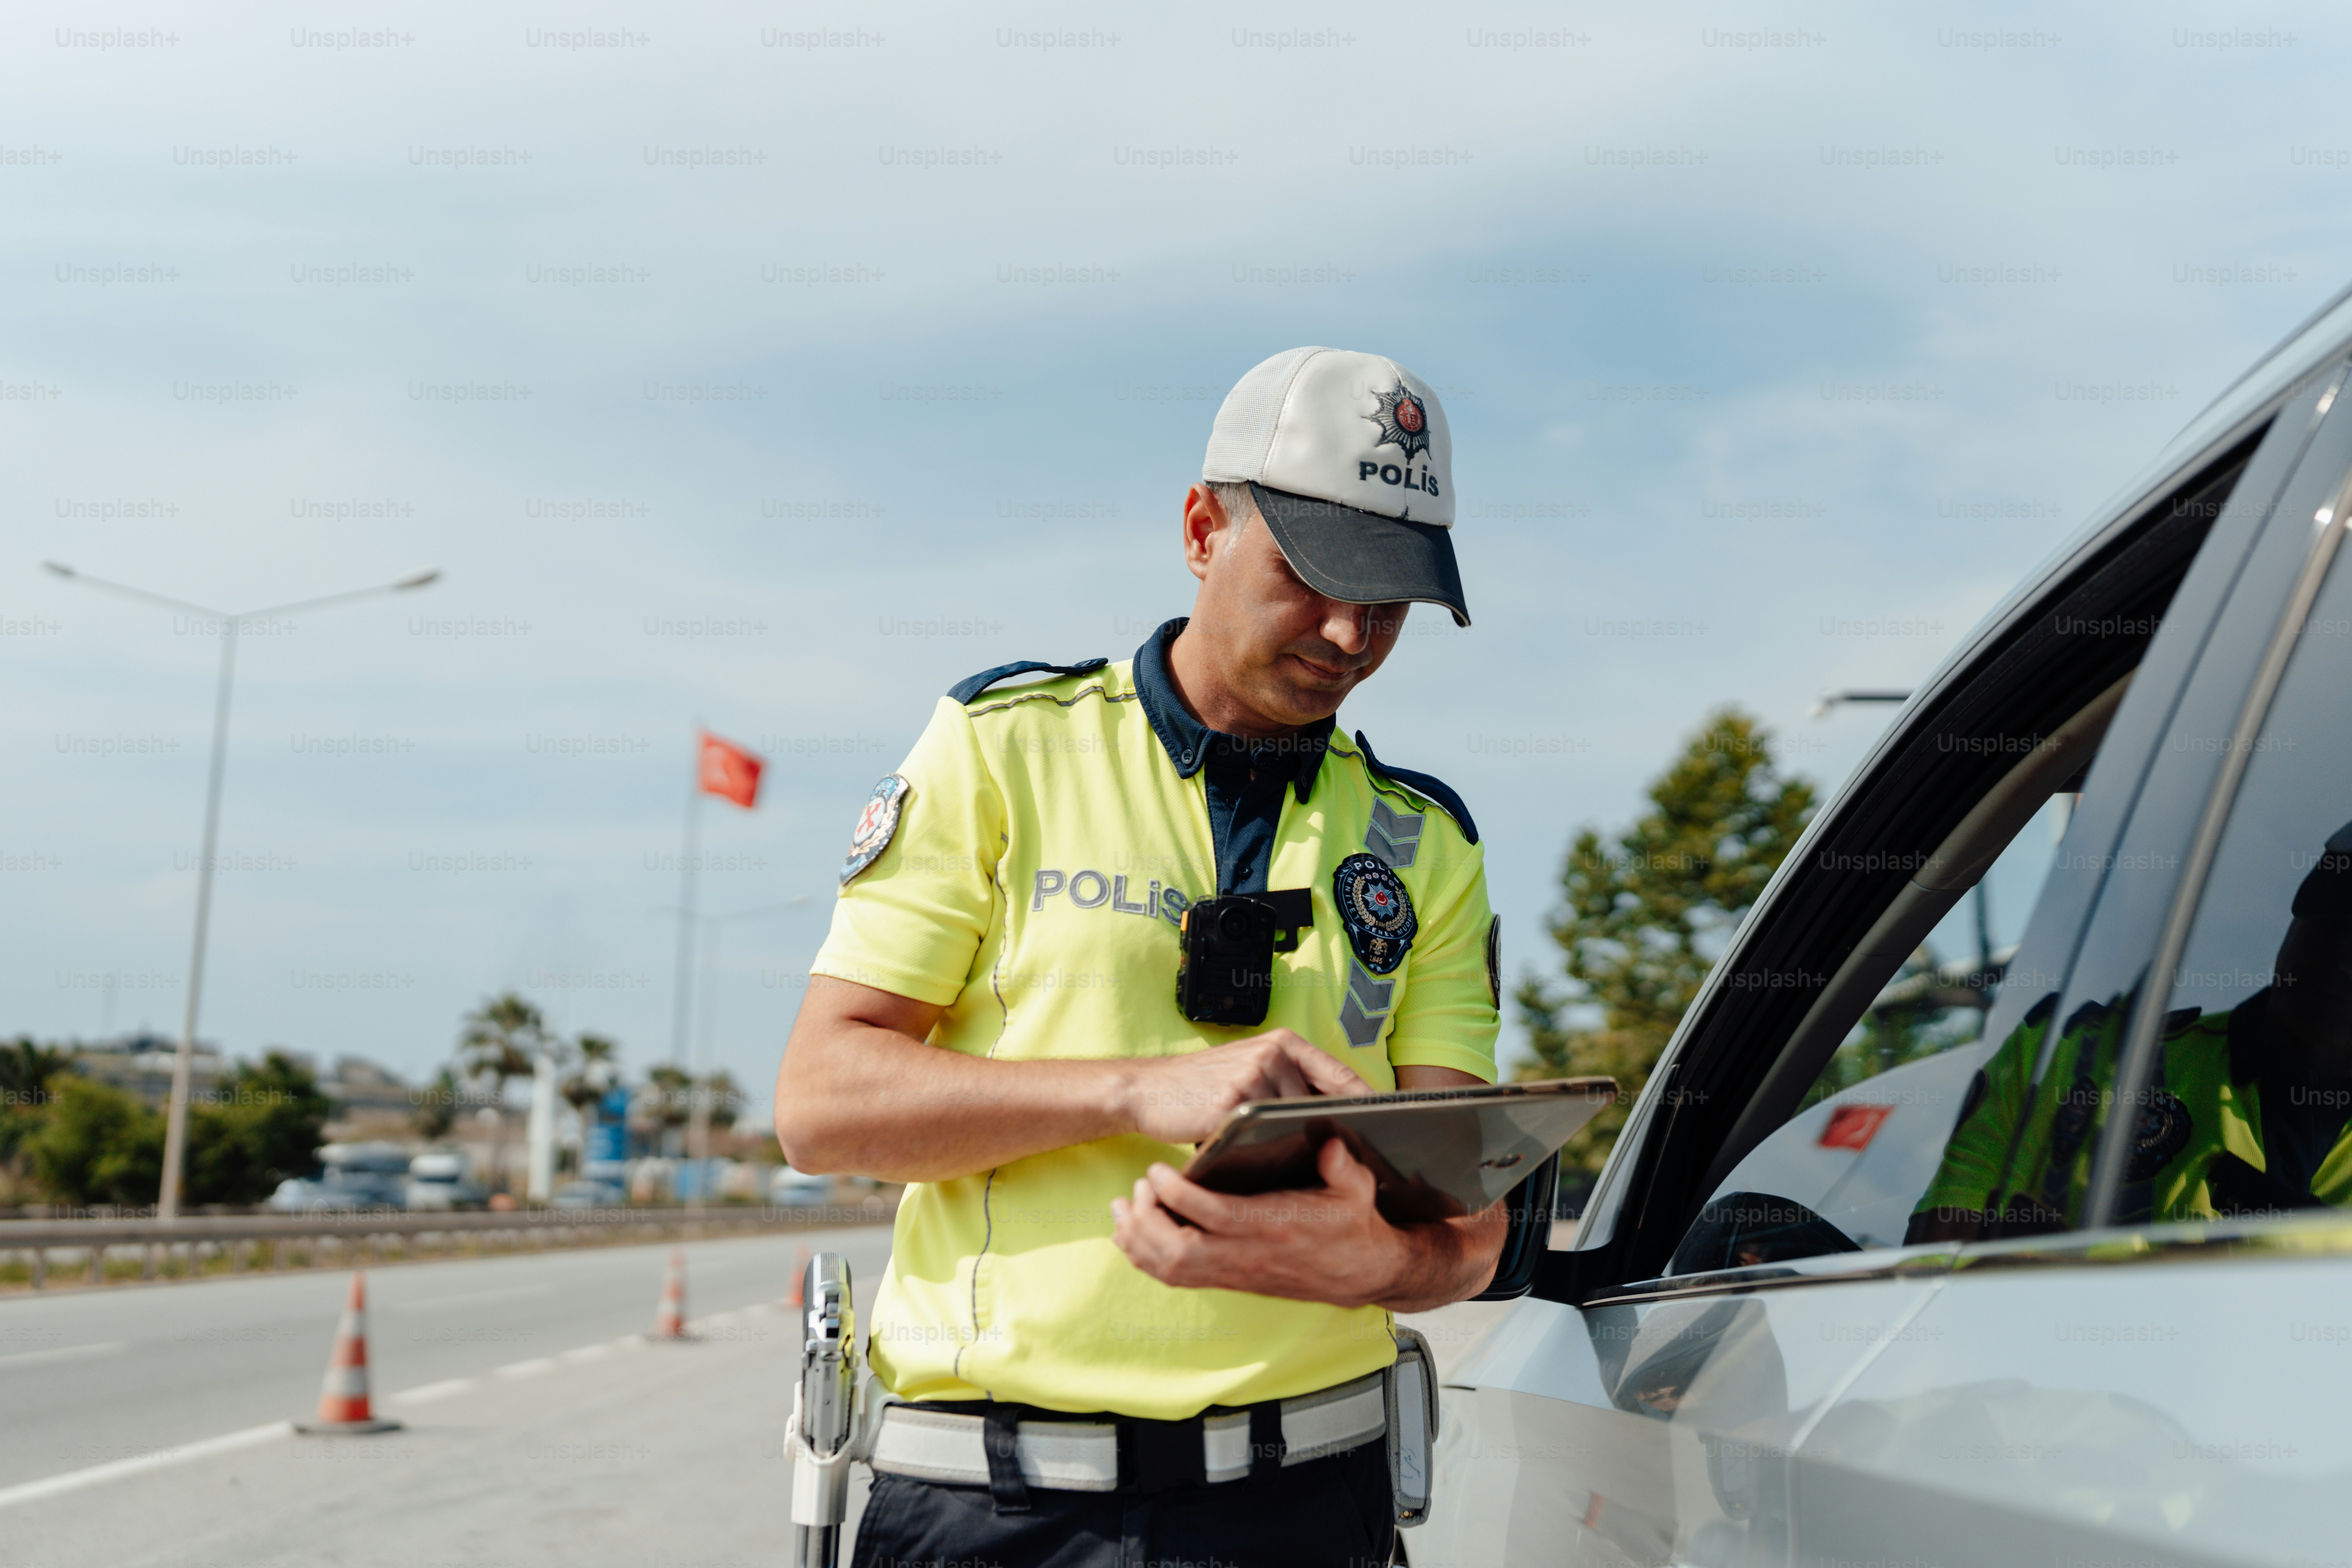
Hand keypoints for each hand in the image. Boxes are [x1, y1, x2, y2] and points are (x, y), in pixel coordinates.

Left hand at [1110, 1136, 1411, 1308]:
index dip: (1178, 1195)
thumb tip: (1329, 1141)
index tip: (1156, 1170)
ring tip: (1123, 1208)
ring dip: (1139, 1241)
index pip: (1214, 1215)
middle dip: (1147, 1219)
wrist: (1361, 1273)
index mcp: (1273, 1227)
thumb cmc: (1353, 1226)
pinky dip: (1148, 1259)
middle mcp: (1248, 1254)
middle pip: (1178, 1249)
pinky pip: (1178, 1277)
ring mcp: (1235, 1271)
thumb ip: (1341, 1165)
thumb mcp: (1355, 1189)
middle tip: (1136, 1187)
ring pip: (1172, 1268)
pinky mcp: (1230, 1279)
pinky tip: (1134, 1236)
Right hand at [1119, 1029, 1370, 1147]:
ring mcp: (1253, 1077)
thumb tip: (1338, 1120)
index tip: (1391, 1128)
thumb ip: (1290, 1084)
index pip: (1341, 1075)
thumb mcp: (1251, 1070)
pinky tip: (1266, 1162)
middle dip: (1334, 1131)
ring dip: (1296, 1146)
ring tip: (1295, 1160)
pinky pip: (1265, 1138)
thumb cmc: (1202, 1087)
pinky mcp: (1232, 1104)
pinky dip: (1269, 1152)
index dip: (1368, 1104)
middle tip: (1354, 1158)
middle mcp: (1273, 1054)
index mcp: (1283, 1043)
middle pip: (1322, 1104)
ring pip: (1295, 1125)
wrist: (1147, 1091)